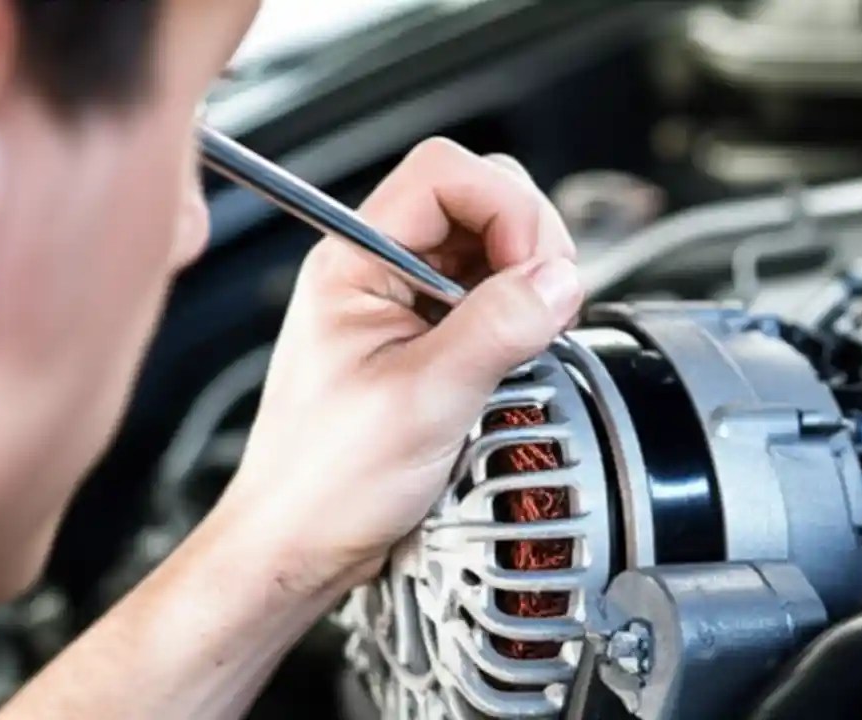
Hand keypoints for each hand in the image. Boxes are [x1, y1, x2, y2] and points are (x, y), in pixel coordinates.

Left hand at [212, 138, 581, 596]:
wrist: (300, 541)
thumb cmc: (322, 480)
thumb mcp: (423, 400)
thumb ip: (497, 328)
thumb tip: (561, 279)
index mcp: (354, 261)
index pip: (444, 174)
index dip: (506, 208)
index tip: (536, 269)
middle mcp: (376, 269)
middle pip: (476, 198)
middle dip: (528, 240)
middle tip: (542, 304)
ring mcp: (402, 303)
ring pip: (489, 246)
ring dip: (526, 280)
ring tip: (527, 336)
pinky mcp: (425, 338)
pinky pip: (488, 295)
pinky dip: (518, 314)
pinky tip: (512, 355)